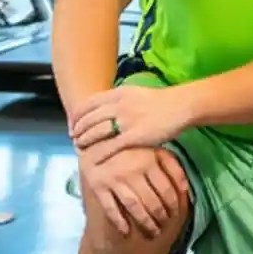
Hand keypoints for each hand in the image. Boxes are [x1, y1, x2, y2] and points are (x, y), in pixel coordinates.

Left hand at [70, 85, 194, 163]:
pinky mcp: (134, 137)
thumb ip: (119, 100)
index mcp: (118, 94)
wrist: (180, 106)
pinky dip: (98, 154)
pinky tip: (92, 160)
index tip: (72, 123)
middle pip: (89, 118)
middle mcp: (119, 105)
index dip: (77, 114)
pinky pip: (110, 147)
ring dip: (85, 141)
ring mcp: (126, 121)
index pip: (89, 103)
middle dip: (78, 129)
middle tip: (73, 138)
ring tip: (80, 148)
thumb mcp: (136, 93)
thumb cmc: (160, 101)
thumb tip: (105, 107)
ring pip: (96, 132)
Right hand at [78, 145, 189, 236]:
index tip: (175, 215)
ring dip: (145, 223)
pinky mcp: (97, 185)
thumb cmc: (132, 147)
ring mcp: (114, 178)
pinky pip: (110, 208)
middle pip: (151, 201)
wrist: (98, 138)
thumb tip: (186, 190)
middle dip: (160, 218)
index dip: (173, 205)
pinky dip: (119, 222)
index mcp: (148, 159)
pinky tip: (126, 231)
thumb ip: (173, 166)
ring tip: (152, 232)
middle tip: (164, 226)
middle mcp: (132, 170)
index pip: (166, 190)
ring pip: (134, 207)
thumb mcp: (155, 150)